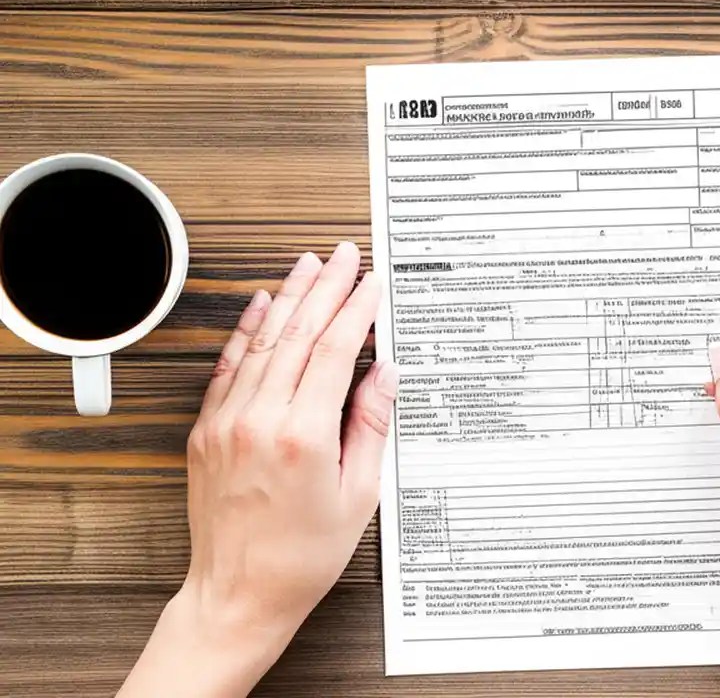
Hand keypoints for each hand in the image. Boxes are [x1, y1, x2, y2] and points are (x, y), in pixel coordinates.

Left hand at [118, 243, 398, 697]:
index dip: (356, 309)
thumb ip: (371, 425)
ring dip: (287, 298)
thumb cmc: (301, 555)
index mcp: (303, 437)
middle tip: (345, 256)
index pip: (333, 351)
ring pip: (261, 342)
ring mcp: (226, 424)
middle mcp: (259, 422)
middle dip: (325, 289)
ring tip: (308, 266)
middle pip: (297, 335)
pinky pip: (228, 368)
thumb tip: (383, 375)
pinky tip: (262, 305)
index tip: (371, 283)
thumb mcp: (359, 495)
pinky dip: (246, 332)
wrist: (239, 593)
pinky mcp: (206, 432)